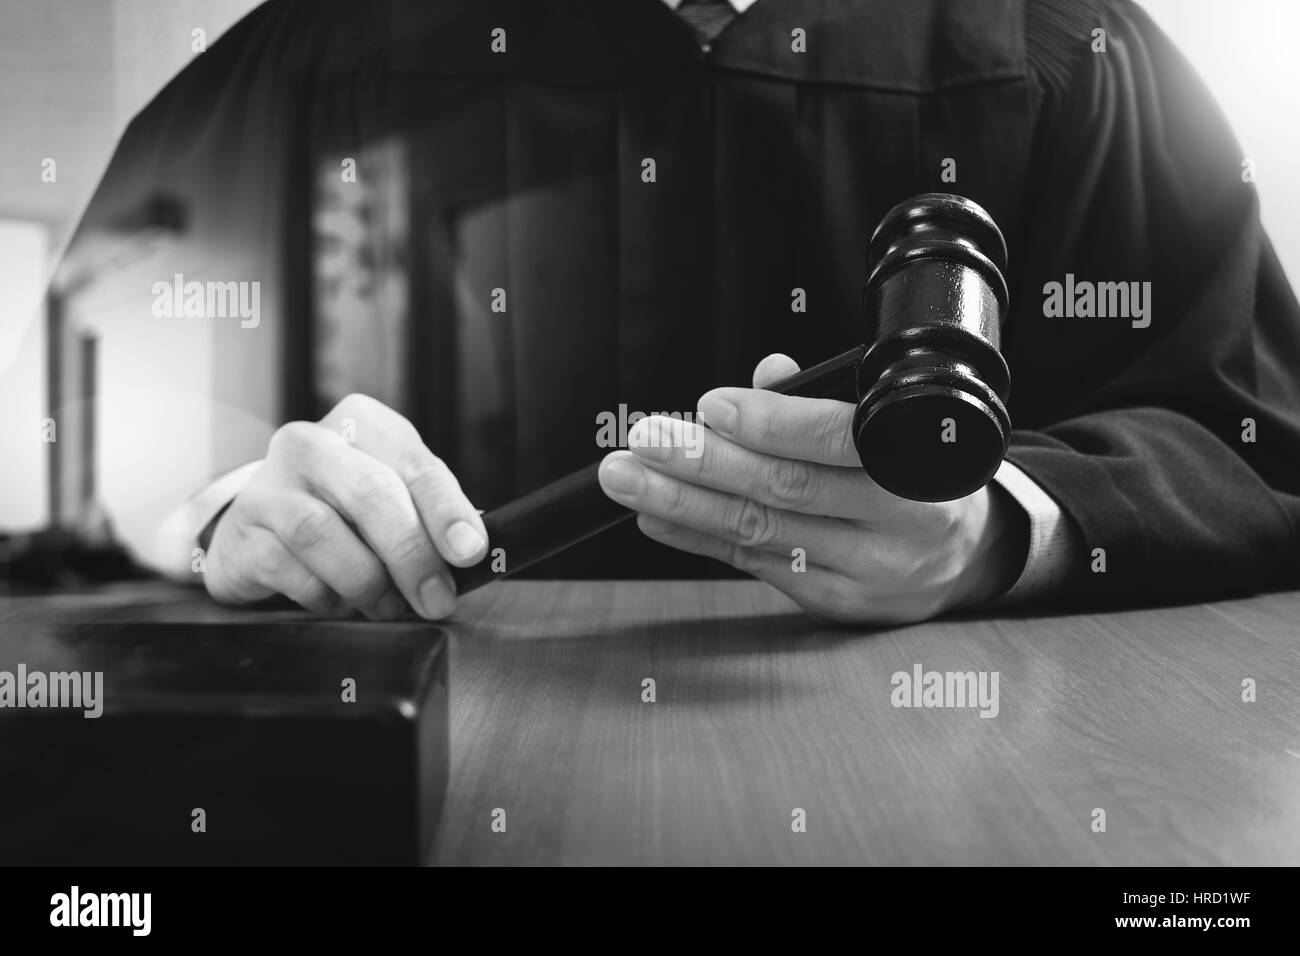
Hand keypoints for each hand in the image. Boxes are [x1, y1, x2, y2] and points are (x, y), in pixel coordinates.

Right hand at [203, 394, 487, 619]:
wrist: (259, 530)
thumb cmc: (341, 512)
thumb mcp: (391, 498)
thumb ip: (427, 516)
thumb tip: (470, 550)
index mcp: (362, 424)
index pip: (414, 463)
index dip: (446, 510)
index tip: (470, 552)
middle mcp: (311, 443)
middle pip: (371, 493)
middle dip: (412, 554)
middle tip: (437, 598)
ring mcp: (269, 484)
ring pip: (323, 533)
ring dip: (367, 581)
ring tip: (389, 606)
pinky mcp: (242, 531)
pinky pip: (291, 571)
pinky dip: (327, 598)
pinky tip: (342, 604)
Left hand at [597, 354, 1027, 624]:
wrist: (969, 557)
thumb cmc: (917, 474)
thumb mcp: (895, 425)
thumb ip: (828, 400)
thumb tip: (766, 374)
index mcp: (920, 465)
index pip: (837, 442)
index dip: (770, 425)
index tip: (709, 405)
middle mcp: (898, 525)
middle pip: (787, 491)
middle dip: (704, 464)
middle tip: (643, 441)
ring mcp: (867, 572)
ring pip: (761, 533)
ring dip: (683, 503)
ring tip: (628, 478)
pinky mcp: (835, 603)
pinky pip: (756, 565)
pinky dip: (700, 538)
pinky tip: (657, 516)